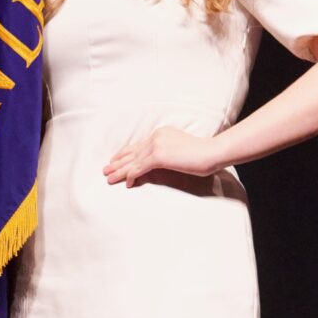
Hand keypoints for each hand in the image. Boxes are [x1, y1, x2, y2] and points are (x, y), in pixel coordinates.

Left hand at [103, 126, 218, 186]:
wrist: (212, 152)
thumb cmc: (202, 154)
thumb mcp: (181, 150)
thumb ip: (167, 153)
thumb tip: (159, 162)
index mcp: (161, 133)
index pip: (138, 145)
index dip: (125, 153)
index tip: (115, 160)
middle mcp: (156, 136)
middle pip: (132, 152)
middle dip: (117, 162)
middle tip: (105, 170)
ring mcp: (157, 145)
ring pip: (132, 161)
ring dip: (119, 171)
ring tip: (109, 179)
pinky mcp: (159, 156)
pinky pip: (139, 168)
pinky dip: (131, 176)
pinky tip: (127, 184)